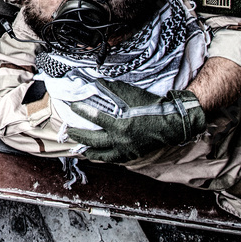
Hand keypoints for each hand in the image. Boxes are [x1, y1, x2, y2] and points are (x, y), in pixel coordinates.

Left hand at [65, 79, 205, 163]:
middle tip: (68, 130)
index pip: (94, 117)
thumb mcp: (130, 93)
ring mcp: (126, 149)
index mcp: (119, 124)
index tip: (72, 106)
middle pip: (93, 139)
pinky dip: (104, 157)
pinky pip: (114, 159)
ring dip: (88, 150)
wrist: (171, 122)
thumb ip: (111, 88)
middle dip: (79, 134)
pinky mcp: (133, 154)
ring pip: (102, 154)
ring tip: (79, 148)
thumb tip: (94, 82)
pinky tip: (99, 155)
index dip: (81, 111)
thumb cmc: (151, 105)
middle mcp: (121, 140)